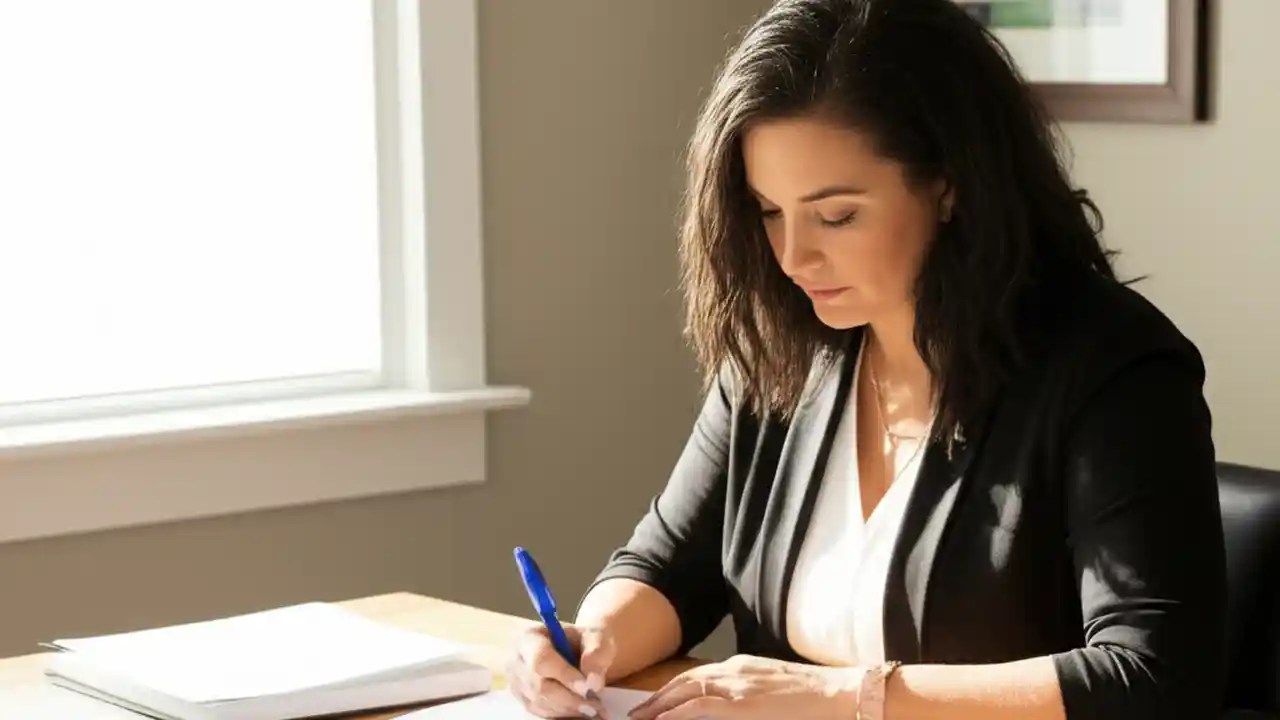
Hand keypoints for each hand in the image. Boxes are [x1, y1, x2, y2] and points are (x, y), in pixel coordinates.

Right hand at [507, 623, 616, 717]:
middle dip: (569, 698)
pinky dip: (563, 714)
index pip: (541, 659)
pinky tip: (582, 711)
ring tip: (594, 708)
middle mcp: (516, 660)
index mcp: (529, 637)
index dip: (564, 675)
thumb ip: (596, 654)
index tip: (588, 688)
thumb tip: (592, 682)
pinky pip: (541, 713)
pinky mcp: (523, 700)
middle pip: (538, 686)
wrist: (579, 651)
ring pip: (540, 703)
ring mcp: (516, 683)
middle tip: (595, 705)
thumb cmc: (584, 641)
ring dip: (569, 709)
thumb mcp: (596, 637)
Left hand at [627, 654, 861, 719]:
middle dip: (658, 698)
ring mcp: (737, 684)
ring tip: (640, 719)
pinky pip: (700, 706)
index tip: (655, 703)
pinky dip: (676, 713)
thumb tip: (731, 709)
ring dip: (659, 706)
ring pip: (686, 691)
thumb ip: (747, 696)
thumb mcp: (772, 691)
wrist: (838, 693)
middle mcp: (734, 670)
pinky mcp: (743, 703)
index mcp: (741, 667)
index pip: (697, 676)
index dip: (672, 690)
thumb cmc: (811, 697)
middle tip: (636, 713)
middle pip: (684, 681)